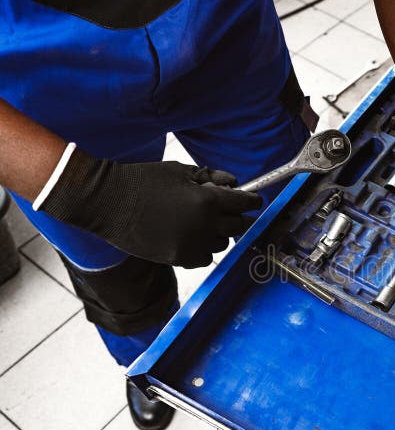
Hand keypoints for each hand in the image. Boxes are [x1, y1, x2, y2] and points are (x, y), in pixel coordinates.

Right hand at [38, 148, 261, 267]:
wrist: (108, 201)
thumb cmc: (143, 180)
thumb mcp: (180, 171)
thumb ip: (212, 177)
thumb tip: (235, 183)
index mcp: (208, 201)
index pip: (246, 204)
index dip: (252, 201)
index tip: (253, 200)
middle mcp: (204, 225)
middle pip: (239, 226)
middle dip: (238, 216)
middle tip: (231, 210)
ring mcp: (192, 244)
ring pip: (222, 243)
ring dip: (219, 233)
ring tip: (203, 221)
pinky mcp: (178, 258)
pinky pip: (204, 257)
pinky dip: (203, 248)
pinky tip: (191, 235)